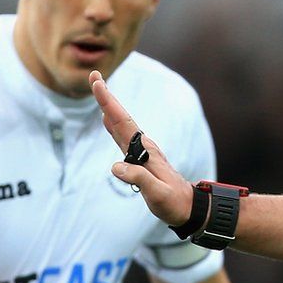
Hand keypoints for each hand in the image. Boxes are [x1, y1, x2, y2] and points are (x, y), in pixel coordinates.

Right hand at [90, 71, 193, 225]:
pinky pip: (122, 136)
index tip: (99, 84)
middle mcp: (143, 147)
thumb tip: (115, 167)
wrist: (188, 206)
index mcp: (145, 151)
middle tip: (95, 76)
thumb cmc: (173, 202)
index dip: (109, 103)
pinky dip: (113, 124)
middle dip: (106, 98)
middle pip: (120, 118)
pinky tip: (107, 119)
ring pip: (121, 125)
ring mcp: (141, 151)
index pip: (123, 123)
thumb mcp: (157, 194)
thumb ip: (138, 179)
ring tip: (99, 90)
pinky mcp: (140, 158)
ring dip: (108, 107)